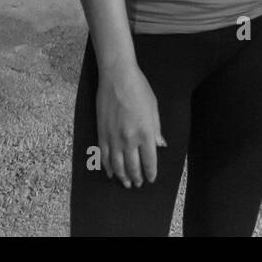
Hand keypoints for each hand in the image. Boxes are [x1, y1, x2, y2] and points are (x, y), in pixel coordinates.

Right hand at [96, 62, 165, 187]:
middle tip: (138, 184)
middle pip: (133, 166)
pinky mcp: (102, 132)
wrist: (117, 77)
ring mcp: (114, 137)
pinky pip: (104, 155)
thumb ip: (156, 129)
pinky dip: (107, 166)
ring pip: (117, 164)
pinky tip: (110, 172)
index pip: (149, 161)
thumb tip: (159, 145)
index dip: (150, 172)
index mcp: (146, 132)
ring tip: (126, 183)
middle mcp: (129, 138)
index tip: (151, 178)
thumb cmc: (139, 89)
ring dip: (122, 176)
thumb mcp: (154, 108)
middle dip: (136, 177)